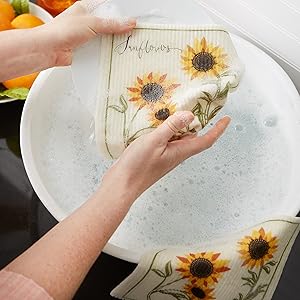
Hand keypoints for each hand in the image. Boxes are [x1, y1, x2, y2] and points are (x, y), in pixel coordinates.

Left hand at [42, 0, 135, 65]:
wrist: (49, 49)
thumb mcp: (92, 23)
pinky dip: (107, 53)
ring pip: (106, 39)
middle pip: (109, 25)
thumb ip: (112, 24)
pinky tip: (115, 55)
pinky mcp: (87, 50)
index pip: (109, 9)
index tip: (134, 19)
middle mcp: (88, 22)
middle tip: (133, 34)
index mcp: (88, 9)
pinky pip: (101, 50)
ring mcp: (88, 37)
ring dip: (114, 43)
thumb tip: (130, 22)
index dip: (122, 13)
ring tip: (126, 45)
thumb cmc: (62, 30)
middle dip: (120, 30)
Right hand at [102, 112, 230, 199]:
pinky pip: (166, 139)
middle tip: (195, 104)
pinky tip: (157, 121)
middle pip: (192, 136)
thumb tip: (190, 115)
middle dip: (197, 122)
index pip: (205, 140)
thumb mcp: (154, 142)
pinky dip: (166, 129)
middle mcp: (176, 154)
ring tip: (174, 108)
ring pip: (178, 137)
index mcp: (180, 152)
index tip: (226, 119)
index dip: (217, 130)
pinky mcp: (154, 155)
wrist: (121, 185)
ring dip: (179, 124)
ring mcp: (165, 155)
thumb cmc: (137, 166)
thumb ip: (171, 128)